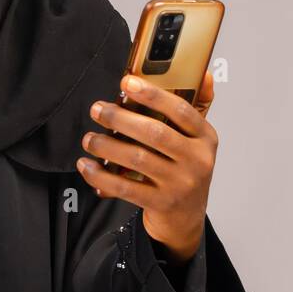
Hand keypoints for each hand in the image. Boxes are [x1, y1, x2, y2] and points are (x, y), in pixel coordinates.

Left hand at [76, 70, 218, 263]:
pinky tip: (86, 165)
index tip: (127, 82)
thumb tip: (203, 73)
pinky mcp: (160, 203)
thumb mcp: (197, 140)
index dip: (153, 94)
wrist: (186, 219)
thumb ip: (197, 107)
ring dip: (106, 146)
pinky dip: (101, 176)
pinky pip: (125, 187)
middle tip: (97, 109)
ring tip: (89, 139)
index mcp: (206, 138)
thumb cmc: (186, 170)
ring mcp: (180, 184)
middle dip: (120, 118)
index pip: (181, 110)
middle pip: (155, 133)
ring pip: (137, 159)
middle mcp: (197, 160)